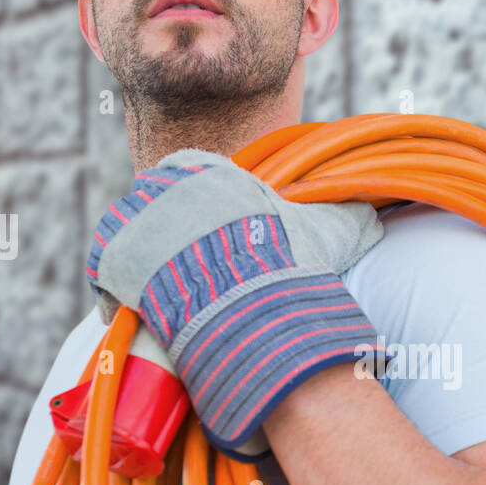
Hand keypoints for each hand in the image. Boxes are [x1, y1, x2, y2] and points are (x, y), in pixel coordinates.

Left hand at [86, 147, 384, 458]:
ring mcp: (129, 218)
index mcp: (203, 166)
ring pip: (131, 241)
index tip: (219, 251)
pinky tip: (150, 317)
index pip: (192, 183)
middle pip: (158, 212)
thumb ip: (348, 214)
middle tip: (197, 283)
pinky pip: (108, 276)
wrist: (244, 300)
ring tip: (173, 303)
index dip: (204, 221)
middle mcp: (159, 182)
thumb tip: (377, 213)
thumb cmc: (286, 262)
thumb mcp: (325, 231)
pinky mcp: (108, 256)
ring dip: (146, 268)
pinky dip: (123, 297)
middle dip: (171, 244)